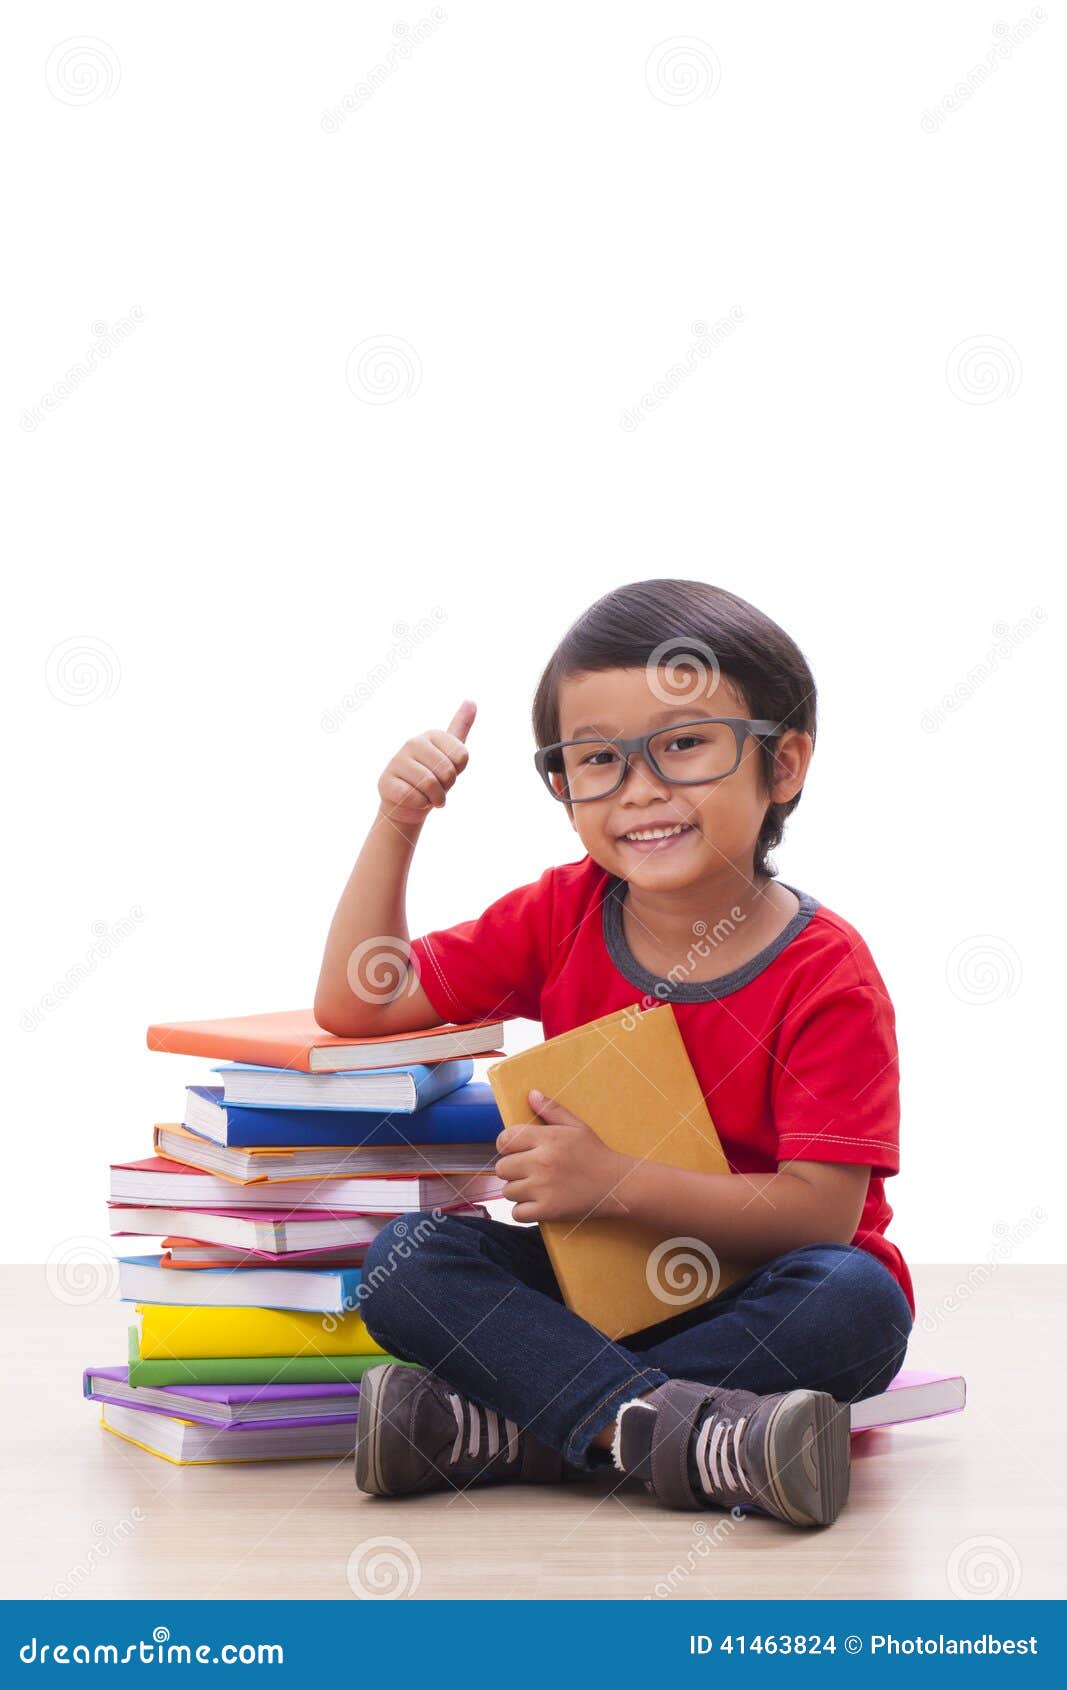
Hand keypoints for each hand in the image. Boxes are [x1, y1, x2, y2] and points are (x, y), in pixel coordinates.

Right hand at [377, 700, 475, 826]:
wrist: (407, 803)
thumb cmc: (432, 777)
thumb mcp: (450, 753)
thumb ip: (460, 727)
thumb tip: (471, 701)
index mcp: (432, 735)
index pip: (462, 757)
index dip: (457, 772)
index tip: (446, 772)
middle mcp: (413, 742)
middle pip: (447, 771)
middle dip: (446, 787)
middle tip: (436, 787)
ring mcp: (397, 761)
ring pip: (430, 785)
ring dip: (434, 798)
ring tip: (427, 796)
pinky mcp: (386, 781)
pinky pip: (414, 797)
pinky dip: (419, 804)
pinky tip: (412, 800)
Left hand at [494, 1089, 635, 1222]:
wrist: (616, 1184)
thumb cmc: (595, 1153)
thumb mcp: (576, 1126)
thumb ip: (551, 1109)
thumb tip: (531, 1094)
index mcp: (548, 1138)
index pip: (505, 1139)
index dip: (506, 1145)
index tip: (515, 1150)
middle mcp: (542, 1162)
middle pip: (503, 1168)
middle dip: (511, 1169)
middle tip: (527, 1171)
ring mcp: (543, 1188)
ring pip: (508, 1191)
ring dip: (518, 1191)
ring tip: (534, 1187)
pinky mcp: (547, 1211)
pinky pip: (517, 1213)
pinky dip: (523, 1211)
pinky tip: (536, 1203)